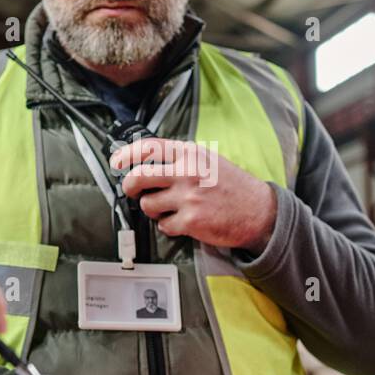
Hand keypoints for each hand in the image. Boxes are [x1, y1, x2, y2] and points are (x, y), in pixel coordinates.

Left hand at [111, 139, 277, 252]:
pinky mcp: (190, 221)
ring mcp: (187, 198)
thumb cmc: (232, 186)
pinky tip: (183, 221)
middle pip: (137, 177)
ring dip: (153, 209)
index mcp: (190, 154)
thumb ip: (181, 158)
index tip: (116, 162)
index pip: (148, 148)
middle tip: (132, 191)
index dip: (126, 155)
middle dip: (128, 186)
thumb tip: (147, 161)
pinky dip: (169, 226)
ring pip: (147, 205)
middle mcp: (187, 172)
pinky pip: (163, 226)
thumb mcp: (208, 159)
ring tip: (169, 208)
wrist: (258, 211)